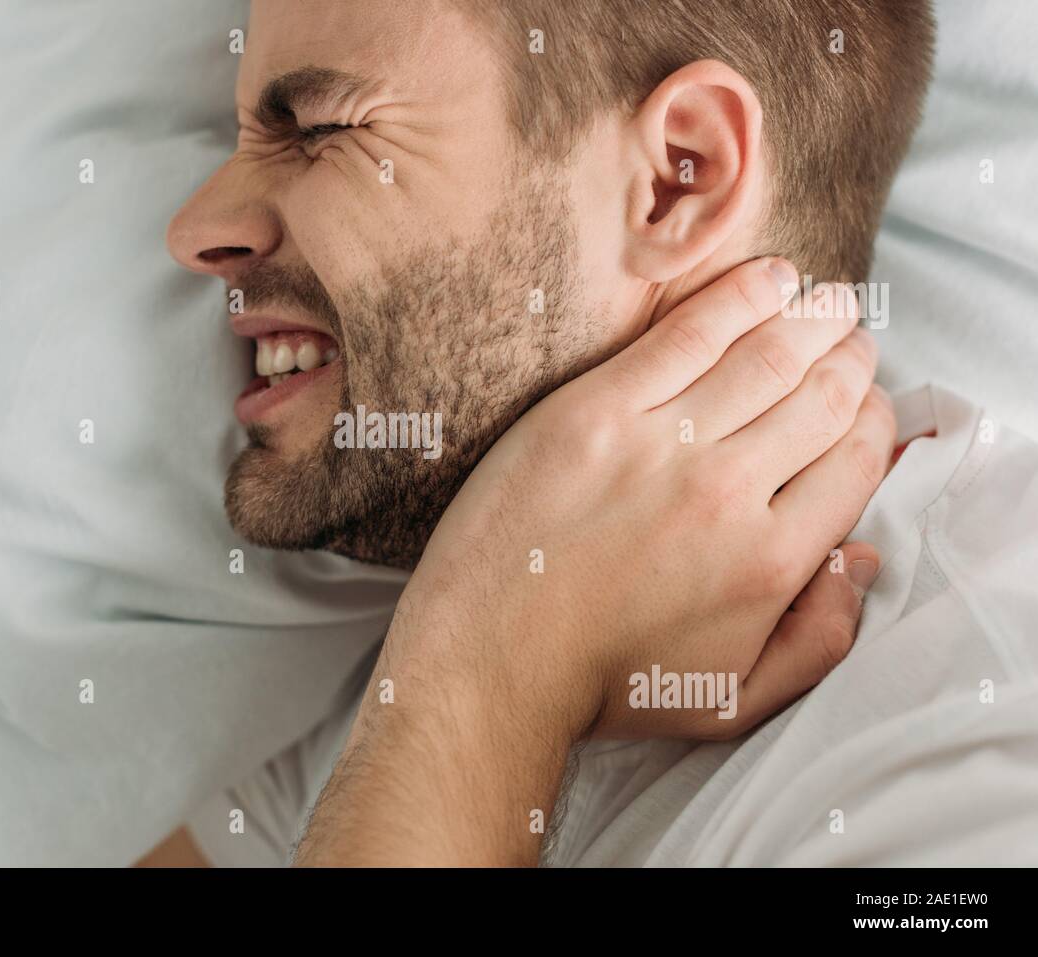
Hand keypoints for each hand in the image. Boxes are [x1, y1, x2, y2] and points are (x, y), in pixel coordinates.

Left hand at [294, 257, 894, 865]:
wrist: (489, 659)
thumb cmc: (603, 683)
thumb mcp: (732, 704)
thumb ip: (816, 642)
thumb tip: (861, 560)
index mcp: (770, 563)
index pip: (856, 460)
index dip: (873, 421)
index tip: (865, 402)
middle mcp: (728, 493)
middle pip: (821, 398)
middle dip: (851, 359)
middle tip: (853, 337)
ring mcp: (659, 444)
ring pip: (766, 355)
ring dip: (810, 319)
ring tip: (825, 302)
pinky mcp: (593, 410)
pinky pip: (686, 334)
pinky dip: (738, 296)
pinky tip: (767, 277)